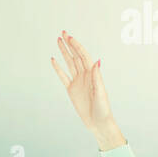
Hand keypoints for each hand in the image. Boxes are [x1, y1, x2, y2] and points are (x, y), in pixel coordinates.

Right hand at [51, 31, 120, 147]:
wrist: (99, 123)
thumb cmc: (103, 109)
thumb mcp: (101, 93)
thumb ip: (97, 78)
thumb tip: (96, 62)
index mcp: (93, 75)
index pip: (84, 56)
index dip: (77, 46)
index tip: (69, 37)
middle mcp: (85, 76)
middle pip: (76, 56)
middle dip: (70, 45)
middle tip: (62, 33)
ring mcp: (77, 82)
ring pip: (69, 63)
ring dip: (64, 52)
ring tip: (58, 40)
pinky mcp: (71, 90)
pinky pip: (63, 76)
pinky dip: (58, 68)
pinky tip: (53, 60)